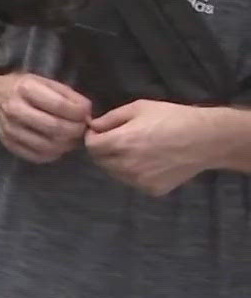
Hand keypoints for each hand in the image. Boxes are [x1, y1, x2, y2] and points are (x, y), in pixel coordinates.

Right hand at [0, 72, 90, 163]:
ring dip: (66, 144)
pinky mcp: (8, 143)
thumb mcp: (47, 82)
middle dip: (76, 130)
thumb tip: (87, 115)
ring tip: (70, 137)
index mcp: (26, 88)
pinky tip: (56, 144)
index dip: (80, 113)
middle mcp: (14, 109)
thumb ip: (70, 97)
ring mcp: (9, 128)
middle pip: (55, 128)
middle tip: (81, 128)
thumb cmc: (26, 89)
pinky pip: (37, 156)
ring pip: (48, 145)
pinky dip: (53, 153)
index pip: (60, 106)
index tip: (85, 114)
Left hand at [85, 99, 218, 195]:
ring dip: (116, 162)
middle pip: (100, 161)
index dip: (92, 137)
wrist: (206, 139)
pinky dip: (134, 172)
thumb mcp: (138, 108)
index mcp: (121, 143)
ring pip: (115, 173)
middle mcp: (127, 165)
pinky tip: (148, 161)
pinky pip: (133, 181)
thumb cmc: (172, 118)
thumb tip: (93, 126)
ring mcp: (140, 180)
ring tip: (135, 150)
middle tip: (117, 140)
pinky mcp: (152, 190)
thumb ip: (110, 118)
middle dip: (103, 150)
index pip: (91, 146)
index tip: (100, 131)